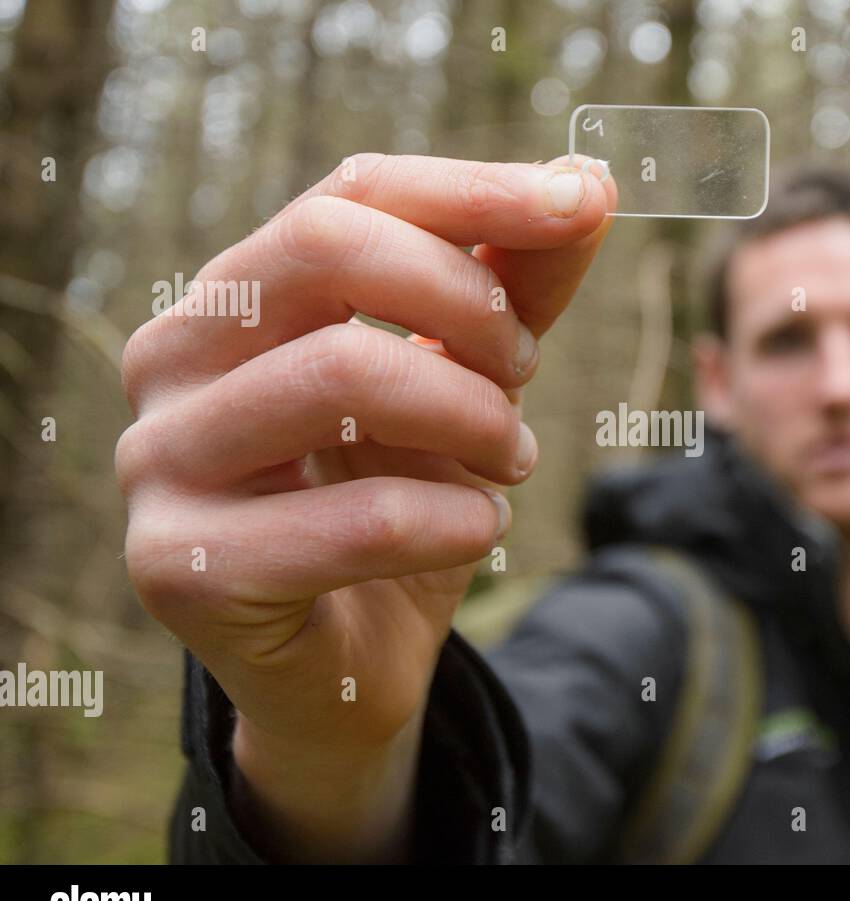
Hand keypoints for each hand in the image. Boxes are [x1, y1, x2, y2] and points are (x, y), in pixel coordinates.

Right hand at [116, 153, 616, 859]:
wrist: (346, 668)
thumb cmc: (398, 510)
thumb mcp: (466, 386)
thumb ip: (512, 288)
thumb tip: (588, 180)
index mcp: (234, 297)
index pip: (350, 195)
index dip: (473, 188)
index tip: (580, 202)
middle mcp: (171, 358)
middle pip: (326, 246)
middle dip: (467, 300)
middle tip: (526, 372)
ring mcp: (159, 459)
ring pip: (345, 371)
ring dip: (475, 416)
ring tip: (514, 460)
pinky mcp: (182, 566)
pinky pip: (361, 517)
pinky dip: (458, 521)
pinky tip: (481, 532)